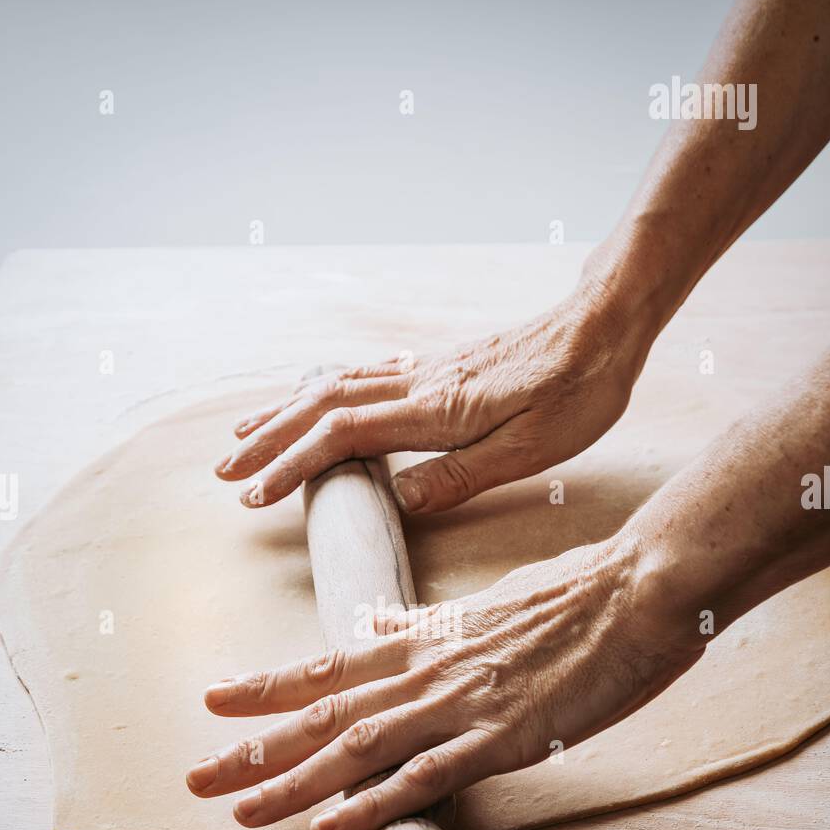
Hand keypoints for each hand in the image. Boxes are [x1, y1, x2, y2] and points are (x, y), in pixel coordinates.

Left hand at [185, 536, 701, 829]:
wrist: (638, 589)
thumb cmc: (574, 595)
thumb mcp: (486, 603)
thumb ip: (430, 623)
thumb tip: (382, 621)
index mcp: (424, 638)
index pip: (326, 665)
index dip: (266, 687)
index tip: (214, 701)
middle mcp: (425, 670)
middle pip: (322, 714)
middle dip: (253, 749)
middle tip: (196, 777)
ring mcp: (460, 705)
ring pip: (356, 748)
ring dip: (293, 783)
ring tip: (241, 812)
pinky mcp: (502, 738)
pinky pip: (425, 777)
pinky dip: (372, 804)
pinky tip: (330, 828)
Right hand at [215, 282, 647, 514]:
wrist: (603, 326)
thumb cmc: (578, 392)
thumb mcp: (532, 450)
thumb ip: (462, 476)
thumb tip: (399, 502)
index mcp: (435, 411)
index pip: (342, 439)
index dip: (292, 468)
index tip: (255, 496)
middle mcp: (418, 384)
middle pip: (322, 409)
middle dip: (270, 442)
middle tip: (226, 471)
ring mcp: (424, 370)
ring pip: (334, 386)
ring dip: (285, 412)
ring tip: (247, 434)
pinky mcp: (437, 366)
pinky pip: (361, 374)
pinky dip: (321, 389)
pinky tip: (311, 396)